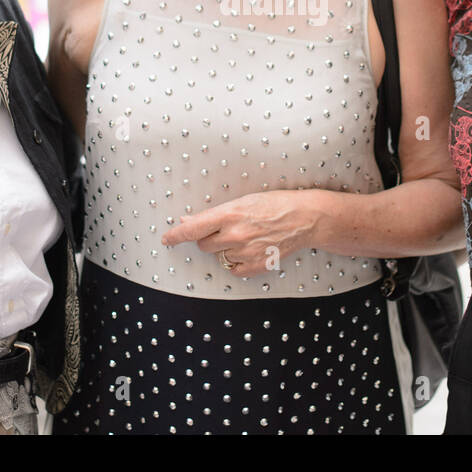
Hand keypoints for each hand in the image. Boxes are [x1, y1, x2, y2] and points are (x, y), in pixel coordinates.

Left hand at [160, 190, 320, 276]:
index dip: (176, 235)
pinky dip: (238, 261)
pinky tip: (252, 249)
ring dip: (227, 249)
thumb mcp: (242, 201)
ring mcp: (245, 252)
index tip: (167, 239)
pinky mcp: (255, 266)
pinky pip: (234, 269)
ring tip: (248, 236)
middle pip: (204, 245)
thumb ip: (213, 214)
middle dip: (210, 239)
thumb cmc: (274, 204)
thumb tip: (188, 220)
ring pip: (220, 256)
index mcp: (229, 214)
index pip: (193, 228)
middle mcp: (235, 234)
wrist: (304, 218)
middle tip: (228, 230)